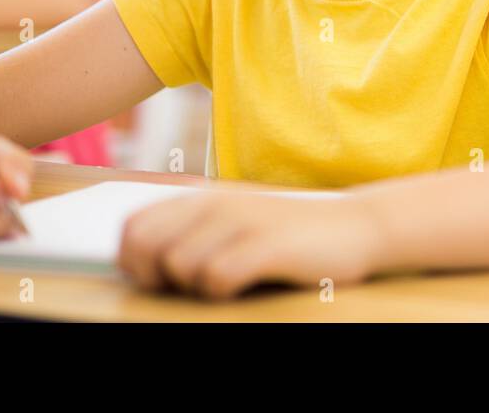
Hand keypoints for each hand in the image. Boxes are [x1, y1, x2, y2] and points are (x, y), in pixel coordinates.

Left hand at [117, 189, 384, 299]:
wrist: (358, 225)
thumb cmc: (292, 231)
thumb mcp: (239, 217)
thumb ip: (195, 226)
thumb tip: (141, 257)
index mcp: (204, 198)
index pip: (133, 226)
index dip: (130, 261)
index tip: (155, 279)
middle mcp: (216, 203)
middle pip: (145, 247)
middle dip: (154, 276)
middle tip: (186, 286)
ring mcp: (242, 221)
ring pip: (179, 266)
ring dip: (195, 286)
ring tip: (226, 280)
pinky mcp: (266, 244)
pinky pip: (215, 278)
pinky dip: (222, 290)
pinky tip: (244, 283)